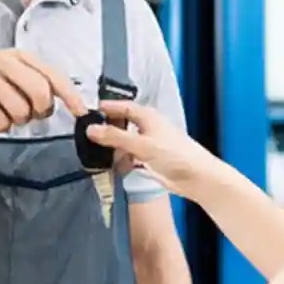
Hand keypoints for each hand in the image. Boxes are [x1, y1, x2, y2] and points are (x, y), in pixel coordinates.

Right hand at [0, 49, 87, 131]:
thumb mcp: (11, 83)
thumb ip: (38, 87)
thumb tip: (72, 103)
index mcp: (18, 56)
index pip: (54, 76)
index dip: (71, 96)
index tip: (82, 113)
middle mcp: (4, 60)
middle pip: (41, 94)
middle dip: (39, 112)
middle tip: (27, 115)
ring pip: (21, 111)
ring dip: (14, 120)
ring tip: (0, 112)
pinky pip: (0, 121)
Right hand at [85, 101, 222, 200]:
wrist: (195, 177)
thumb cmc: (176, 155)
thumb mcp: (141, 144)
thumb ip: (115, 137)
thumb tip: (92, 129)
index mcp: (148, 116)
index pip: (123, 107)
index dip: (107, 108)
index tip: (89, 112)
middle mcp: (147, 128)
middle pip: (122, 125)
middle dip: (107, 130)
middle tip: (88, 135)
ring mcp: (148, 144)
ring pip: (124, 143)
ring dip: (113, 148)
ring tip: (96, 153)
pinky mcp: (149, 160)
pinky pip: (129, 158)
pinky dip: (121, 161)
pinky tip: (113, 166)